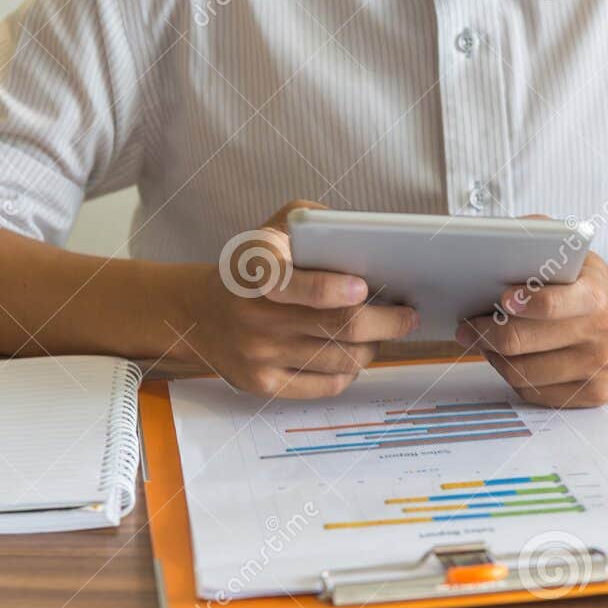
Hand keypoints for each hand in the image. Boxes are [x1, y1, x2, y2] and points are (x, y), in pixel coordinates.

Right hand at [186, 200, 417, 398]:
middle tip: (407, 315)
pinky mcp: (262, 385)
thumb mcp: (273, 228)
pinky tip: (355, 354)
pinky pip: (326, 386)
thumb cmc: (251, 266)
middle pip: (340, 326)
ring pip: (341, 359)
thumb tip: (368, 235)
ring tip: (381, 333)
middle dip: (387, 321)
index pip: (297, 284)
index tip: (364, 286)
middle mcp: (255, 315)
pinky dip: (351, 371)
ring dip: (373, 346)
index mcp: (257, 269)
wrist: (199, 312)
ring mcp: (258, 354)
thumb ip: (316, 221)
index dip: (334, 289)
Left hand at [455, 252, 607, 407]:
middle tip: (467, 324)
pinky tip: (504, 359)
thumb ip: (544, 237)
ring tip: (480, 340)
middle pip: (523, 342)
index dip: (520, 304)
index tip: (499, 298)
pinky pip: (535, 393)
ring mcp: (599, 369)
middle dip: (485, 332)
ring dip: (493, 355)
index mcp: (597, 295)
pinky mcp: (593, 395)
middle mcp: (603, 334)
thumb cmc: (593, 287)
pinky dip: (511, 376)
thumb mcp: (578, 256)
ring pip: (523, 372)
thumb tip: (503, 234)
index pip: (551, 305)